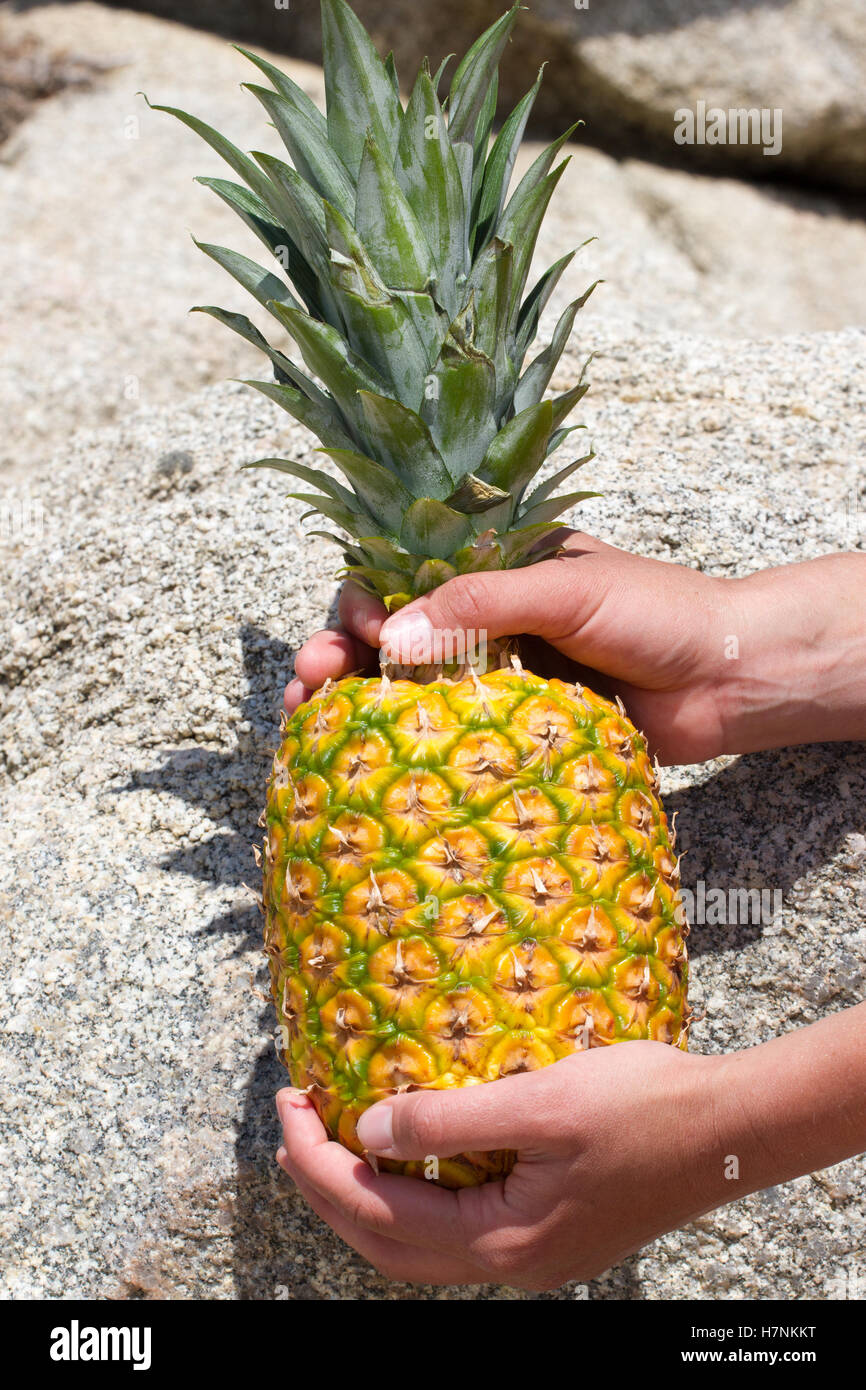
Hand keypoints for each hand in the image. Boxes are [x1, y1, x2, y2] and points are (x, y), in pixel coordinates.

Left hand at [275, 1043, 729, 1289]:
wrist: (733, 1131)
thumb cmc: (644, 1107)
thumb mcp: (540, 1102)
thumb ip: (449, 1120)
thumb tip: (368, 1129)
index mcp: (501, 1240)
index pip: (376, 1210)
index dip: (318, 1159)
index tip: (289, 1103)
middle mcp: (511, 1263)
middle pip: (387, 1242)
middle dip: (327, 1186)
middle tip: (292, 1126)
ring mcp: (533, 1254)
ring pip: (421, 1241)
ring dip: (368, 1195)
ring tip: (333, 1141)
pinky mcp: (552, 1232)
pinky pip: (459, 1225)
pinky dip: (416, 1194)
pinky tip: (412, 1152)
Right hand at [287, 536, 865, 763]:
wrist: (731, 677)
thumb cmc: (657, 614)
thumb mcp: (566, 588)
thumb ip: (482, 606)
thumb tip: (390, 641)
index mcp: (493, 572)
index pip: (401, 577)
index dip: (362, 602)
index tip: (353, 632)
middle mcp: (485, 626)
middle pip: (389, 639)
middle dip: (337, 656)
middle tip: (306, 681)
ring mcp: (496, 682)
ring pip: (406, 693)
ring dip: (352, 707)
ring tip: (306, 724)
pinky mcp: (512, 735)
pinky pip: (446, 743)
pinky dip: (401, 753)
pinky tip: (364, 769)